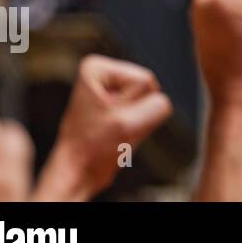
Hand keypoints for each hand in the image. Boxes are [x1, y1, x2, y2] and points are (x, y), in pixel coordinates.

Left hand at [33, 55, 171, 200]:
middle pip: (149, 88)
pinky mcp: (120, 105)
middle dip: (136, 113)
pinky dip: (137, 126)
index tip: (107, 122)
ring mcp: (112, 89)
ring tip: (114, 133)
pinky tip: (119, 135)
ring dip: (138, 122)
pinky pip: (147, 111)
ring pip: (150, 102)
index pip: (144, 81)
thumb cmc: (92, 149)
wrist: (77, 174)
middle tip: (112, 130)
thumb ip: (158, 107)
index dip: (132, 107)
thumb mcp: (128, 125)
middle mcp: (104, 74)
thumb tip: (164, 103)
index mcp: (96, 68)